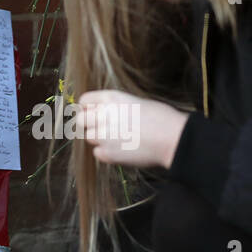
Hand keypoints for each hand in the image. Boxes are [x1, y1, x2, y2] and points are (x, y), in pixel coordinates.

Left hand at [75, 90, 190, 169]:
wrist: (172, 138)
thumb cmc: (161, 118)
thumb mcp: (135, 102)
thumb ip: (115, 107)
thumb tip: (102, 113)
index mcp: (111, 98)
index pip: (84, 101)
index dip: (88, 108)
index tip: (93, 114)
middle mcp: (103, 115)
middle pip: (80, 120)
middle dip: (88, 124)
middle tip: (102, 129)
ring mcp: (104, 135)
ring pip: (89, 137)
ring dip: (99, 139)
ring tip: (119, 139)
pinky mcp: (108, 153)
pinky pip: (97, 153)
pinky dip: (106, 153)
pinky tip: (122, 150)